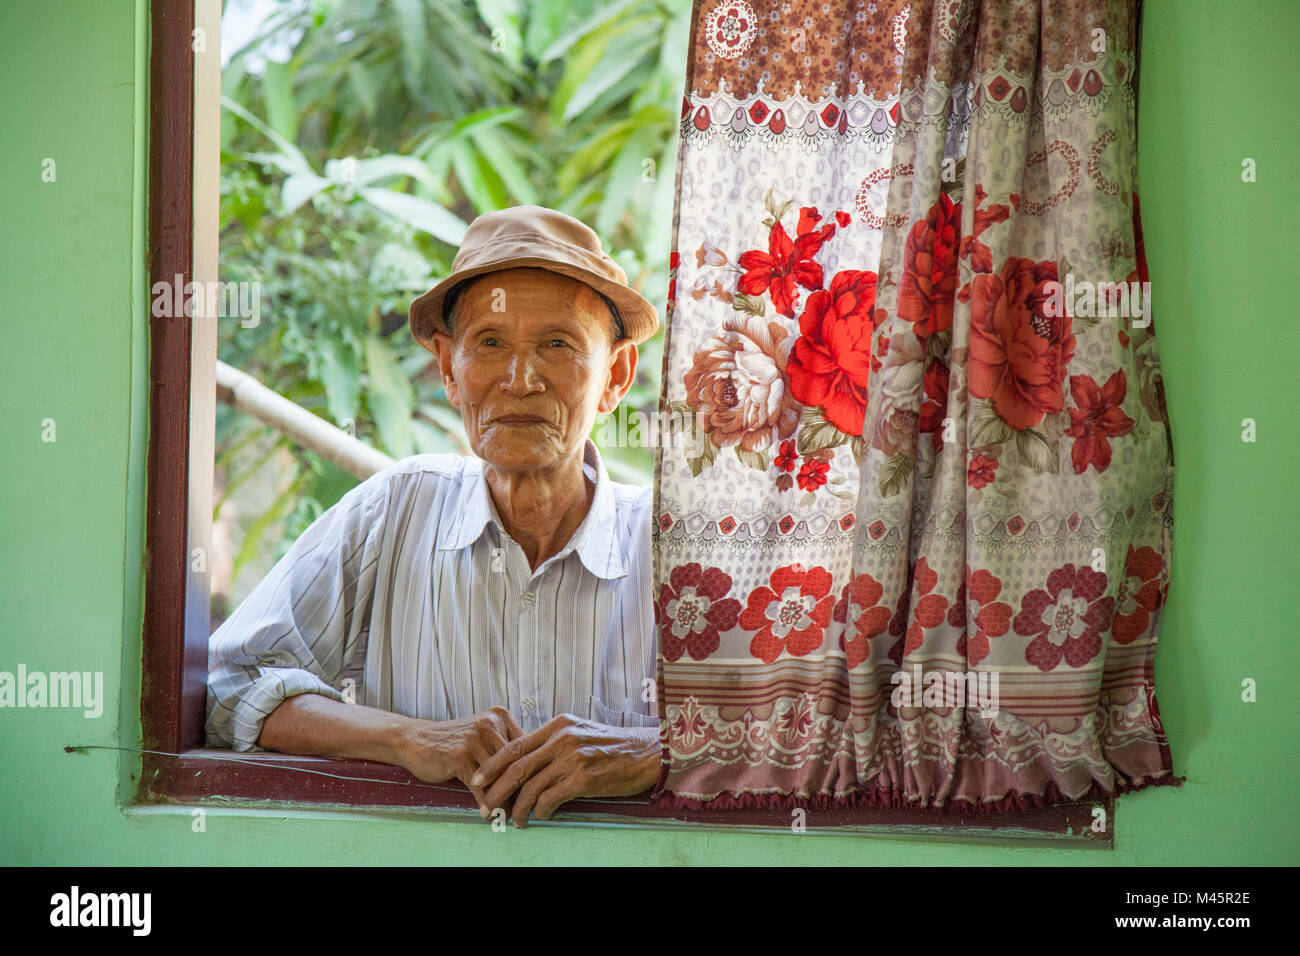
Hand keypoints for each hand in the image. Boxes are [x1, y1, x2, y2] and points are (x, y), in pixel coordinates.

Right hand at [394, 706, 524, 804]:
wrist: (414, 739)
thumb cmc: (453, 743)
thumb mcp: (482, 737)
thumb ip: (503, 748)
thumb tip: (532, 773)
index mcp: (499, 716)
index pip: (525, 747)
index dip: (532, 771)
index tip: (535, 792)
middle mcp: (490, 723)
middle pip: (515, 762)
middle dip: (521, 789)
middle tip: (526, 809)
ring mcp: (474, 739)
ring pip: (499, 777)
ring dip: (505, 800)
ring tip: (510, 816)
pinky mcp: (460, 756)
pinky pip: (480, 787)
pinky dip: (486, 803)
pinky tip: (488, 814)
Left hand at [471, 714, 659, 827]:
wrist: (648, 753)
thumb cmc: (613, 747)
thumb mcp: (580, 733)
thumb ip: (554, 742)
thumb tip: (528, 760)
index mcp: (557, 725)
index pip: (515, 745)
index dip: (492, 764)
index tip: (476, 779)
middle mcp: (562, 738)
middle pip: (517, 766)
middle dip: (495, 789)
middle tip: (484, 807)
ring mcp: (573, 758)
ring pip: (531, 786)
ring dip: (517, 808)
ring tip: (514, 820)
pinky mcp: (584, 778)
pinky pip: (550, 798)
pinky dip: (539, 810)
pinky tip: (539, 816)